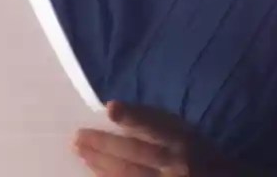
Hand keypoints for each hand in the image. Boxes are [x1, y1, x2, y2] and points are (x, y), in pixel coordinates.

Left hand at [74, 100, 238, 176]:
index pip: (155, 125)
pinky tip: (94, 173)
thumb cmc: (198, 152)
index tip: (110, 108)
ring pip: (129, 175)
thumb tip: (115, 110)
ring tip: (81, 153)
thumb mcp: (185, 131)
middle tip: (78, 137)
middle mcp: (177, 163)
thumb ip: (156, 123)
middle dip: (104, 145)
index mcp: (183, 139)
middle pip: (135, 153)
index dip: (133, 116)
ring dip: (101, 165)